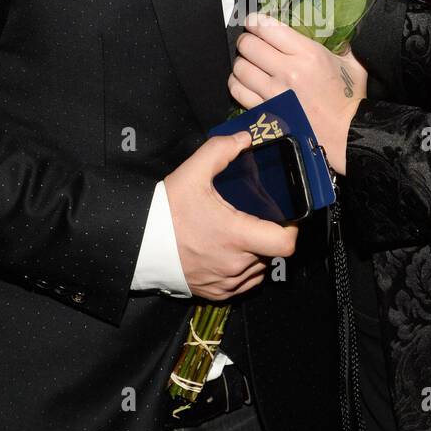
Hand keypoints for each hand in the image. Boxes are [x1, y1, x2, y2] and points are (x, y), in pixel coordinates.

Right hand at [164, 130, 298, 301]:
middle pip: (272, 253)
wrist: (138, 243)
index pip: (286, 243)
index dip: (292, 229)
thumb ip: (220, 150)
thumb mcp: (192, 173)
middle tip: (254, 219)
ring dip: (256, 254)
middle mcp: (235, 264)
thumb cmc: (166, 211)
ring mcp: (226, 282)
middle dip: (268, 236)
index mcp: (236, 235)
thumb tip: (245, 137)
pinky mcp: (217, 294)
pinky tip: (228, 253)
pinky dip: (242, 270)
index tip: (286, 217)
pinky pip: (244, 285)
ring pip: (259, 269)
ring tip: (239, 235)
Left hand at [229, 14, 368, 175]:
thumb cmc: (350, 101)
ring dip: (241, 63)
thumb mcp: (353, 65)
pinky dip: (237, 85)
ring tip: (247, 63)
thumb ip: (342, 45)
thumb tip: (338, 32)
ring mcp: (274, 93)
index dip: (255, 22)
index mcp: (308, 54)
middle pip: (248, 45)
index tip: (254, 24)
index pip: (267, 28)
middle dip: (246, 41)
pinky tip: (244, 83)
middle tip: (251, 44)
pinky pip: (238, 92)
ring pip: (240, 68)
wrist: (347, 136)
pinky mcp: (267, 111)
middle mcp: (288, 70)